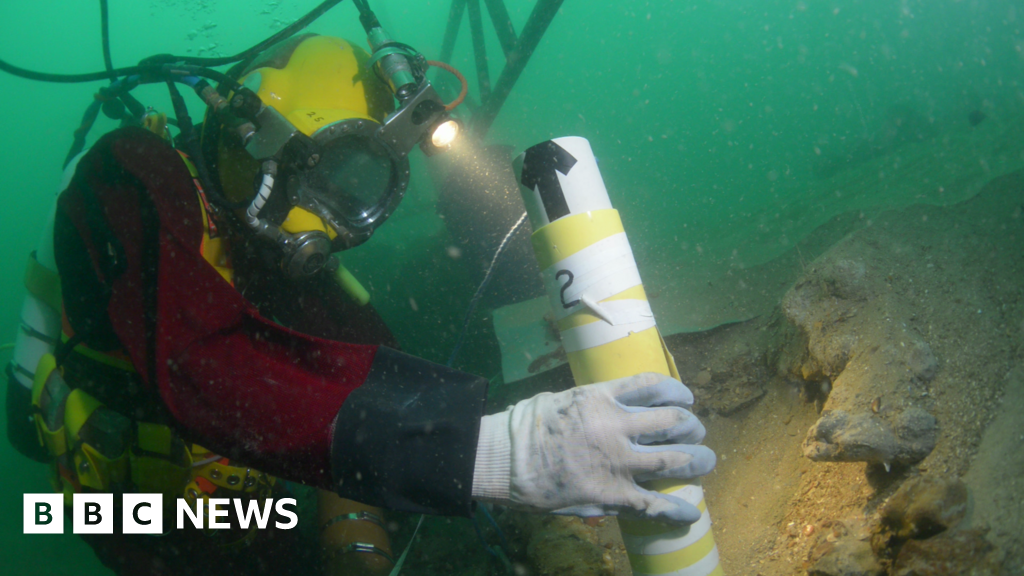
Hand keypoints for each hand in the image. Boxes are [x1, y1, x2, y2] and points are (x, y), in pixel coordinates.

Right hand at [471, 373, 714, 524]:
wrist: (504, 461)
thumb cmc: (526, 427)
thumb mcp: (563, 399)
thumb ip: (594, 402)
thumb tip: (614, 405)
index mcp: (603, 397)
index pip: (654, 386)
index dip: (677, 392)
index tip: (686, 399)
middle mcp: (616, 426)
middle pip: (673, 422)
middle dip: (692, 427)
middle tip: (695, 432)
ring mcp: (617, 462)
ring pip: (674, 459)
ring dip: (696, 460)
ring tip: (704, 461)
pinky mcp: (612, 495)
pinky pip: (656, 504)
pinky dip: (678, 509)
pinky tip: (691, 511)